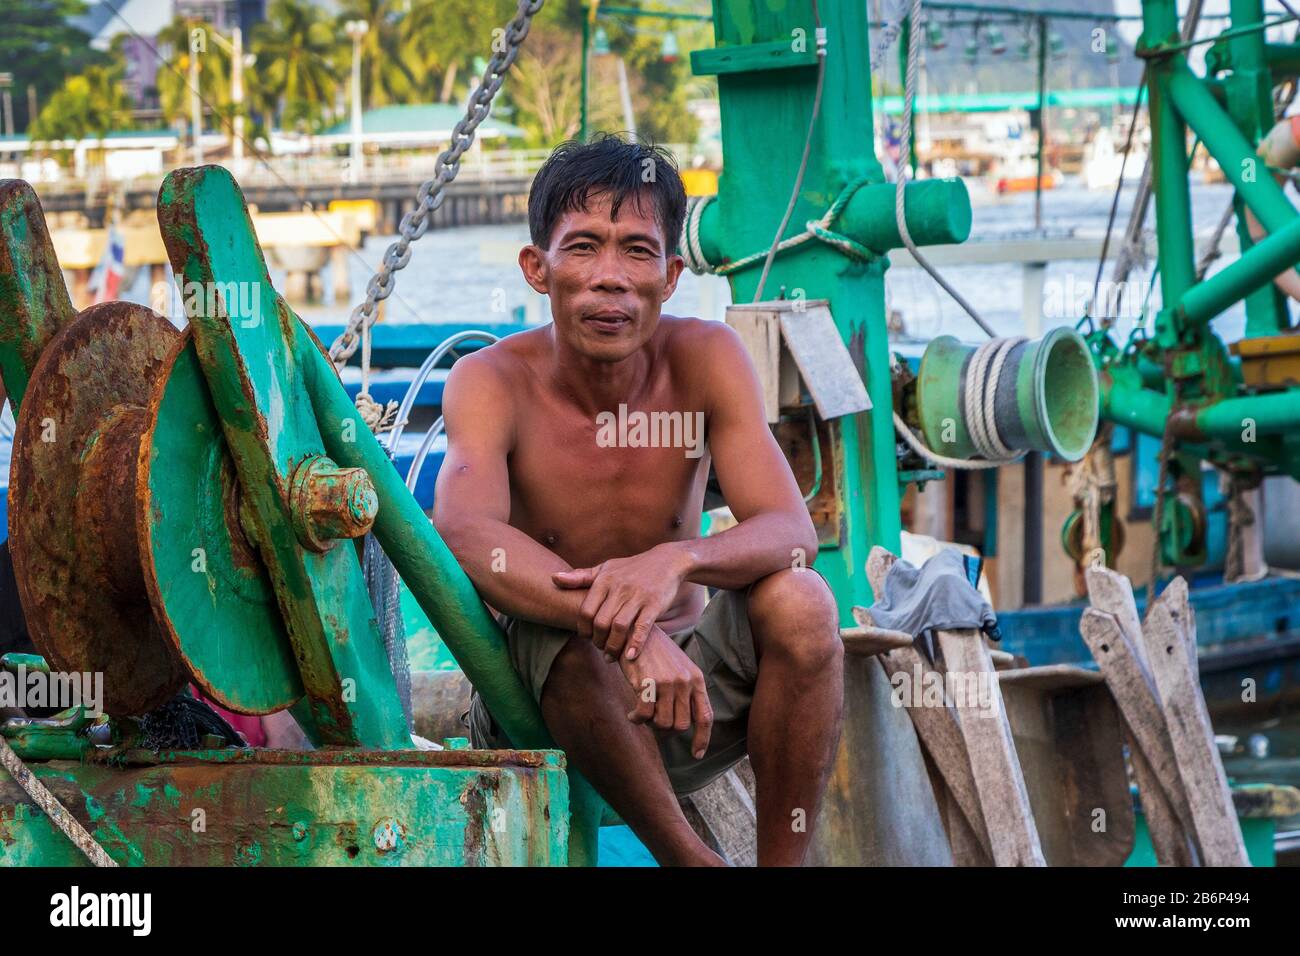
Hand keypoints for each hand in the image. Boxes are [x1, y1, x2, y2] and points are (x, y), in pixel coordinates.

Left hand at [553, 543, 689, 660]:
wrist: (667, 561)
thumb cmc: (632, 568)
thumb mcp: (605, 568)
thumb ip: (580, 577)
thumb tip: (552, 578)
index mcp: (604, 580)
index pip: (585, 612)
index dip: (583, 630)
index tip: (587, 637)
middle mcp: (619, 588)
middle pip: (600, 623)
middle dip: (598, 641)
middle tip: (600, 649)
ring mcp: (637, 596)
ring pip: (619, 627)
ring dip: (613, 647)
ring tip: (612, 657)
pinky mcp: (654, 604)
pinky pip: (642, 628)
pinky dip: (635, 644)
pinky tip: (630, 657)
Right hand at [619, 626, 712, 759]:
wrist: (635, 631)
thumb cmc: (655, 652)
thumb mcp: (678, 668)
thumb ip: (685, 691)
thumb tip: (681, 724)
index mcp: (696, 679)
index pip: (705, 717)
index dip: (702, 739)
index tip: (696, 754)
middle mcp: (685, 681)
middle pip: (681, 725)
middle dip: (666, 730)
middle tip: (653, 722)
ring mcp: (667, 682)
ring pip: (662, 723)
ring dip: (650, 724)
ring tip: (642, 715)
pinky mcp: (648, 683)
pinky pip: (644, 715)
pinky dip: (636, 719)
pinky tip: (631, 714)